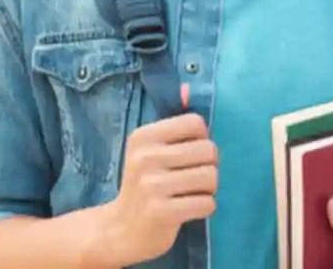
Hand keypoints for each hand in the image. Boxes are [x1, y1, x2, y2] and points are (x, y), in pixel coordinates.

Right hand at [92, 113, 217, 266]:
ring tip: (191, 193)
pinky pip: (207, 203)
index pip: (194, 123)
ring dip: (208, 189)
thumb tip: (191, 104)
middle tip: (193, 178)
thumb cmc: (144, 185)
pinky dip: (205, 207)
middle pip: (208, 150)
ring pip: (211, 177)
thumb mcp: (149, 151)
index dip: (202, 140)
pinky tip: (187, 209)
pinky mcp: (162, 211)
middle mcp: (145, 157)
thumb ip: (174, 131)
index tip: (190, 155)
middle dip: (209, 166)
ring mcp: (152, 185)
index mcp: (143, 137)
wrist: (121, 229)